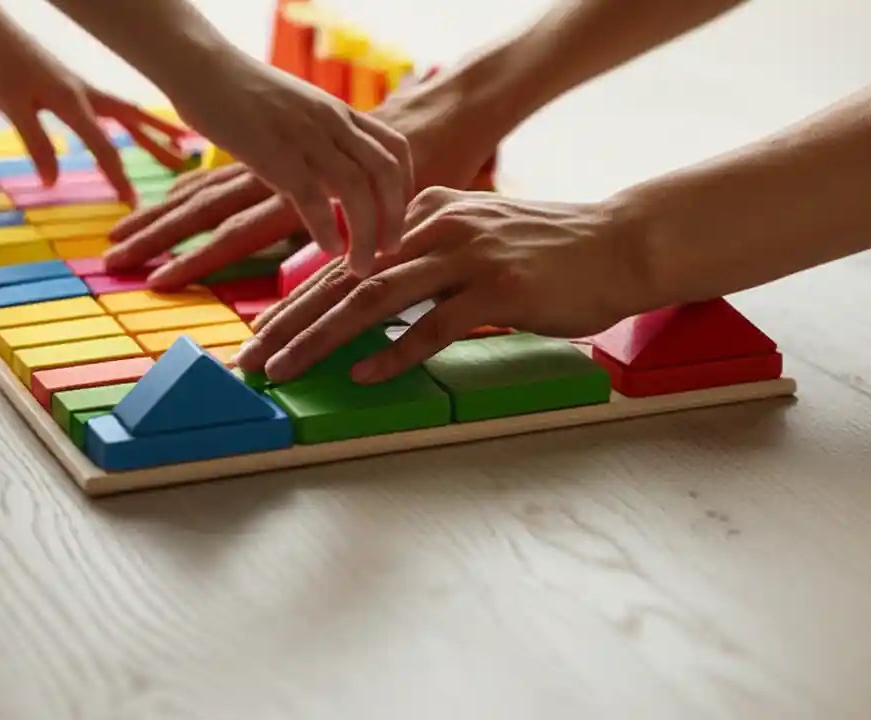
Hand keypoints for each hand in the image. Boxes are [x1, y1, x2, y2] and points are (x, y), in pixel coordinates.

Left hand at [0, 10, 184, 203]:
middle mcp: (85, 94)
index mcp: (73, 102)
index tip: (133, 203)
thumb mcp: (12, 107)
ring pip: (126, 112)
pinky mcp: (73, 85)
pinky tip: (131, 129)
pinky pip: (112, 107)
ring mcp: (81, 88)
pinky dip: (131, 119)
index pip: (104, 146)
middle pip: (132, 121)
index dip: (119, 176)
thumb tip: (53, 181)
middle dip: (158, 143)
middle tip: (183, 162)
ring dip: (151, 129)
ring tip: (176, 144)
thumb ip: (37, 143)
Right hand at [105, 78, 501, 287]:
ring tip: (361, 264)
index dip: (404, 187)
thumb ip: (321, 135)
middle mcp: (331, 123)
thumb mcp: (298, 107)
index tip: (397, 217)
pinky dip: (326, 228)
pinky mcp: (275, 154)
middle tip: (391, 251)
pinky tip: (330, 249)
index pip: (394, 149)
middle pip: (385, 173)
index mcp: (339, 112)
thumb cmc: (243, 90)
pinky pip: (313, 197)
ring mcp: (305, 137)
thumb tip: (331, 171)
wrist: (201, 65)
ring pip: (356, 190)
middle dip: (395, 217)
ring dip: (366, 233)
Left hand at [233, 188, 655, 384]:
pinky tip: (364, 376)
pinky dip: (396, 354)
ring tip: (285, 368)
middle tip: (251, 358)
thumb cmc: (550, 251)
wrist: (619, 243)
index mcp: (425, 215)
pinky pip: (435, 326)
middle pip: (347, 277)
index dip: (297, 299)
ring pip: (376, 298)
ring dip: (323, 337)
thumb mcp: (477, 238)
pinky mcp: (499, 289)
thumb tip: (379, 293)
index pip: (347, 260)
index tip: (262, 333)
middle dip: (290, 321)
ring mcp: (467, 256)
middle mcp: (437, 228)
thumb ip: (427, 259)